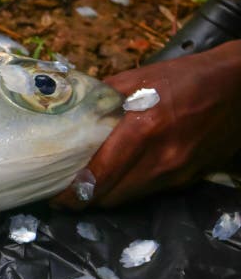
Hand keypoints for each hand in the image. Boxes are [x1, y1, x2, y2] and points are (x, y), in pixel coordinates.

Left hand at [52, 39, 240, 208]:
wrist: (238, 86)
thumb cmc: (184, 78)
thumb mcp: (137, 80)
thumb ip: (100, 100)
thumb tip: (70, 115)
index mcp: (141, 130)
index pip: (98, 177)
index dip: (72, 194)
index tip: (54, 196)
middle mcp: (160, 159)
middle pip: (110, 197)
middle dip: (83, 200)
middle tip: (63, 193)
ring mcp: (177, 173)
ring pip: (129, 199)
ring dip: (105, 198)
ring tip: (84, 188)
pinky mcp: (189, 179)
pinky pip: (149, 193)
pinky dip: (128, 190)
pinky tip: (117, 178)